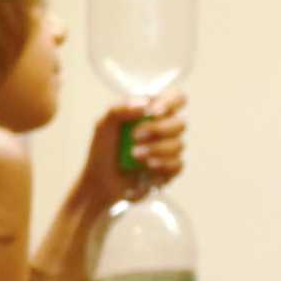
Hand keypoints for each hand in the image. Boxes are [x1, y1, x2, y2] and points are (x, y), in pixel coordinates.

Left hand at [80, 91, 186, 205]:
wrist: (99, 182)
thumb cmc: (102, 150)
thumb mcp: (103, 126)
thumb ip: (120, 109)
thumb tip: (145, 104)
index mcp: (152, 114)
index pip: (175, 98)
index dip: (171, 102)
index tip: (154, 112)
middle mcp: (164, 129)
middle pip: (180, 123)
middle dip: (157, 129)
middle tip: (134, 136)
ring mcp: (168, 150)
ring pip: (179, 145)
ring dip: (155, 149)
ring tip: (134, 155)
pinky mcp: (169, 170)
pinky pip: (177, 165)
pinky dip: (162, 165)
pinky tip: (147, 167)